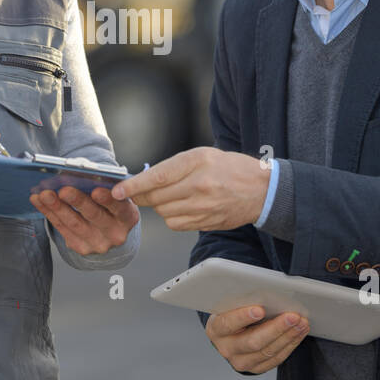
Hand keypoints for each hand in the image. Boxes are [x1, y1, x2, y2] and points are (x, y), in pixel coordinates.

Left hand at [29, 185, 139, 255]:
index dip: (107, 199)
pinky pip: (62, 229)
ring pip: (74, 224)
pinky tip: (39, 201)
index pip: (119, 208)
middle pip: (94, 216)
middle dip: (77, 201)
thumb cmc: (110, 206)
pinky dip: (49, 213)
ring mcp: (98, 243)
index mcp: (128, 217)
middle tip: (64, 190)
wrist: (109, 232)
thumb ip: (105, 187)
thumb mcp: (115, 197)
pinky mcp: (81, 248)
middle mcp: (115, 233)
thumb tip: (80, 174)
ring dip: (57, 207)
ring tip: (45, 194)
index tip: (95, 190)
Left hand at [110, 147, 269, 230]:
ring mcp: (204, 207)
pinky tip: (181, 207)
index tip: (117, 190)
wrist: (261, 190)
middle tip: (134, 192)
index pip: (157, 177)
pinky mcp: (206, 223)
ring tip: (170, 196)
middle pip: (156, 198)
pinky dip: (172, 217)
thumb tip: (145, 179)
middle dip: (141, 196)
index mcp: (197, 162)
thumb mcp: (202, 155)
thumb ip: (174, 166)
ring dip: (158, 206)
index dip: (133, 185)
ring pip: (163, 213)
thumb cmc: (230, 168)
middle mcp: (199, 185)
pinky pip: (176, 224)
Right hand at [206, 305, 309, 373]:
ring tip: (301, 322)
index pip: (227, 324)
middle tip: (293, 316)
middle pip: (253, 342)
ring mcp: (241, 361)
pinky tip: (299, 332)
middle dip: (276, 328)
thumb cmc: (232, 314)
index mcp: (216, 329)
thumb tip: (266, 292)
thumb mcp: (230, 306)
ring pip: (268, 351)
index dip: (243, 317)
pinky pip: (276, 359)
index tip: (260, 309)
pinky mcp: (256, 368)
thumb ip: (242, 300)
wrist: (229, 336)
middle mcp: (226, 349)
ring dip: (288, 336)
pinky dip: (290, 344)